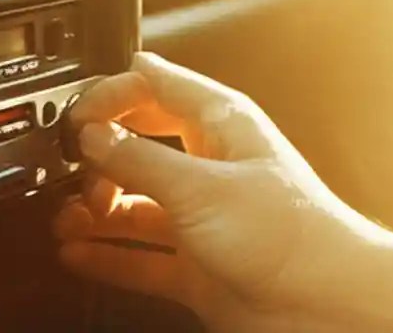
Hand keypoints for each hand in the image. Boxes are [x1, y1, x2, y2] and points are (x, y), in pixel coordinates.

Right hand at [52, 53, 376, 330]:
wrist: (326, 305)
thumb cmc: (290, 236)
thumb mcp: (201, 188)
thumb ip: (140, 160)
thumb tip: (94, 136)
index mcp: (221, 125)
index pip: (156, 86)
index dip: (111, 93)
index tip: (74, 115)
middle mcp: (211, 166)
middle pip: (140, 143)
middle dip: (100, 153)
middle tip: (67, 168)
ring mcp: (203, 217)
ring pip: (136, 203)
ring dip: (97, 208)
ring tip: (65, 216)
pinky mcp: (198, 265)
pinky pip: (140, 254)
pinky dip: (108, 253)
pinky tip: (78, 252)